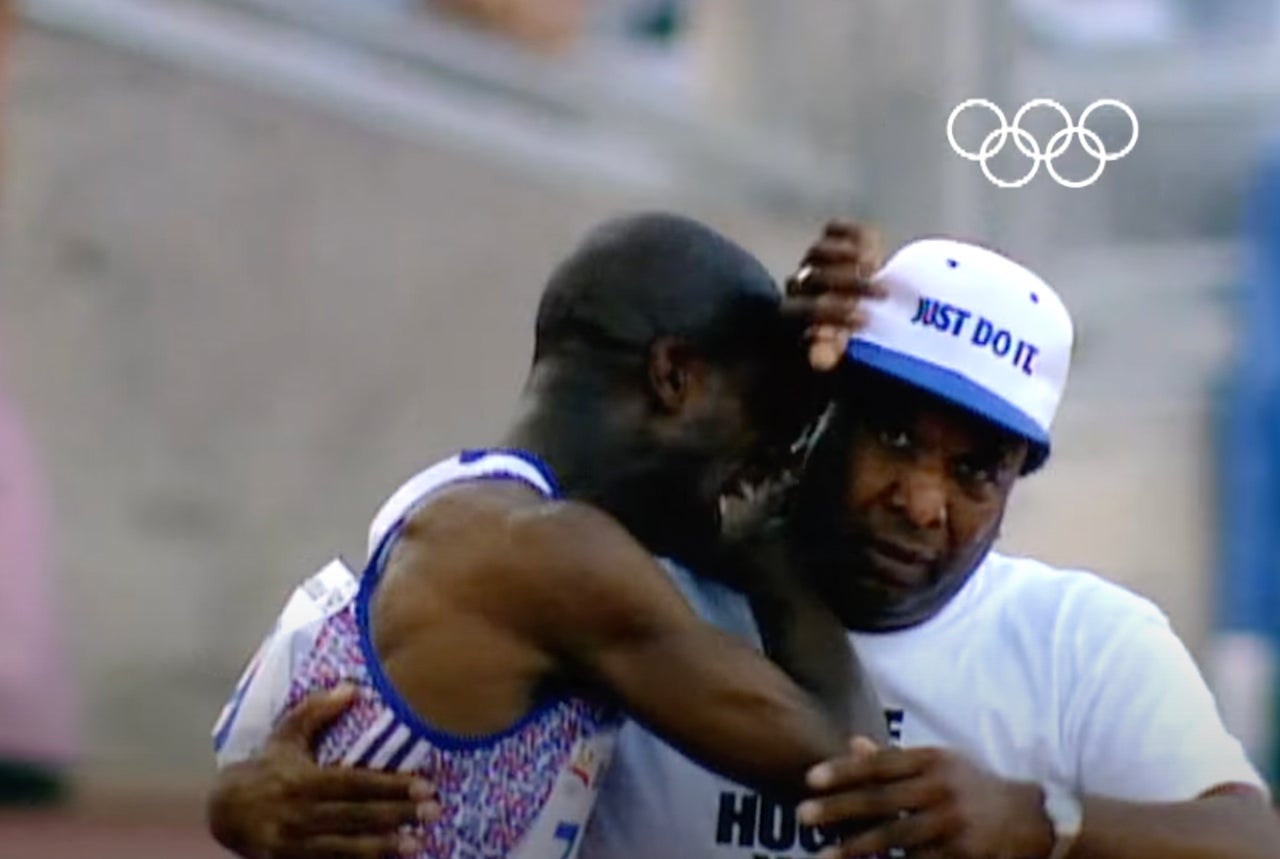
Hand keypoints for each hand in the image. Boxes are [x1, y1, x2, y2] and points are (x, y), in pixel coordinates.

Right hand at [207, 685, 440, 858]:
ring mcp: (293, 844)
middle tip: (434, 812)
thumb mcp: (286, 733)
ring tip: (417, 843)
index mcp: (301, 780)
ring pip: (345, 848)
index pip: (354, 783)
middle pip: (356, 816)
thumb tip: (353, 687)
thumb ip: (317, 709)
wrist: (223, 811)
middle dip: (397, 815)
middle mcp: (298, 814)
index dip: (390, 786)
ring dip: (383, 847)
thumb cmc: (266, 766)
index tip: (425, 786)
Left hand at [783, 220, 885, 370]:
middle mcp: (798, 282)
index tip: (865, 320)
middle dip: (850, 286)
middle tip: (882, 294)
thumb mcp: (838, 342)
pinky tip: (874, 243)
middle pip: (815, 278)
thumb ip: (828, 348)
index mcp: (794, 311)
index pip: (804, 309)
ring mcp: (811, 258)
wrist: (856, 305)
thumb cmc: (844, 329)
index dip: (832, 313)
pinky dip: (851, 232)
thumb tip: (819, 363)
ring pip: (818, 250)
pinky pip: (834, 228)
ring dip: (848, 256)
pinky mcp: (829, 236)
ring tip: (875, 265)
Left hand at [797, 738, 1054, 858]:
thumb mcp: (941, 763)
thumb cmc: (975, 787)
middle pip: (881, 800)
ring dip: (855, 848)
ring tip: (823, 855)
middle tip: (801, 815)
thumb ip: (895, 758)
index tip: (809, 779)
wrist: (1034, 821)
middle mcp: (942, 789)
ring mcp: (952, 825)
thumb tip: (851, 743)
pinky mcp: (962, 856)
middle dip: (838, 809)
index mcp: (934, 761)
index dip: (843, 770)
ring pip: (894, 838)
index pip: (880, 764)